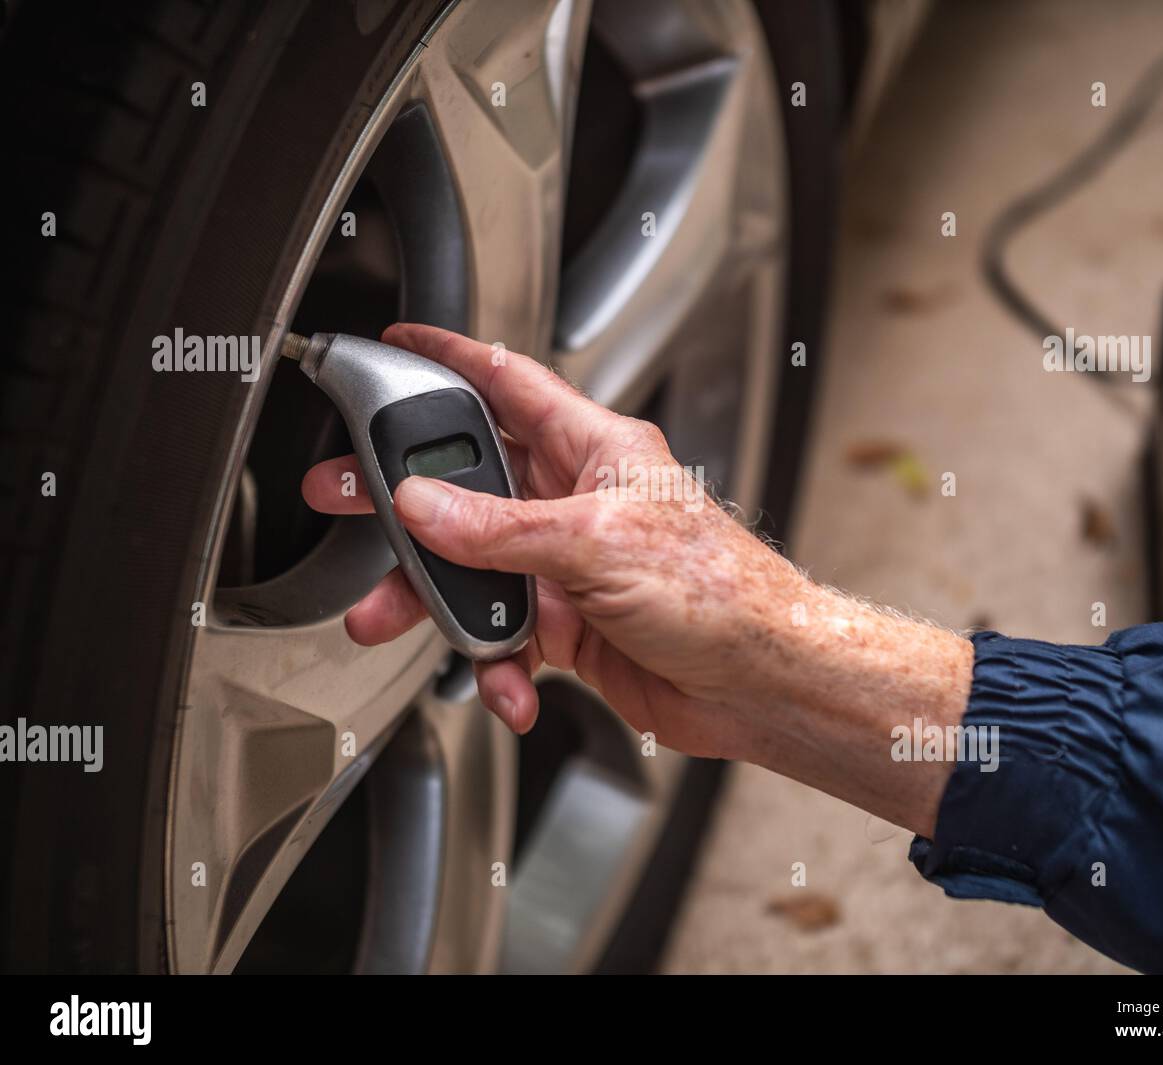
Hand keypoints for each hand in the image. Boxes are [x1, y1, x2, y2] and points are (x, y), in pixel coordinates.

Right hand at [302, 324, 973, 833]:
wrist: (759, 682)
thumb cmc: (719, 592)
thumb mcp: (596, 544)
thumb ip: (500, 529)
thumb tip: (424, 505)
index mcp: (593, 450)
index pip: (509, 383)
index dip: (450, 359)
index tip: (396, 347)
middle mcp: (576, 501)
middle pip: (468, 485)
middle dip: (404, 498)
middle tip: (344, 496)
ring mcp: (568, 566)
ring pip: (473, 570)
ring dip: (436, 603)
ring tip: (390, 619)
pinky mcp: (568, 625)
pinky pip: (504, 638)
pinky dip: (495, 665)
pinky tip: (507, 684)